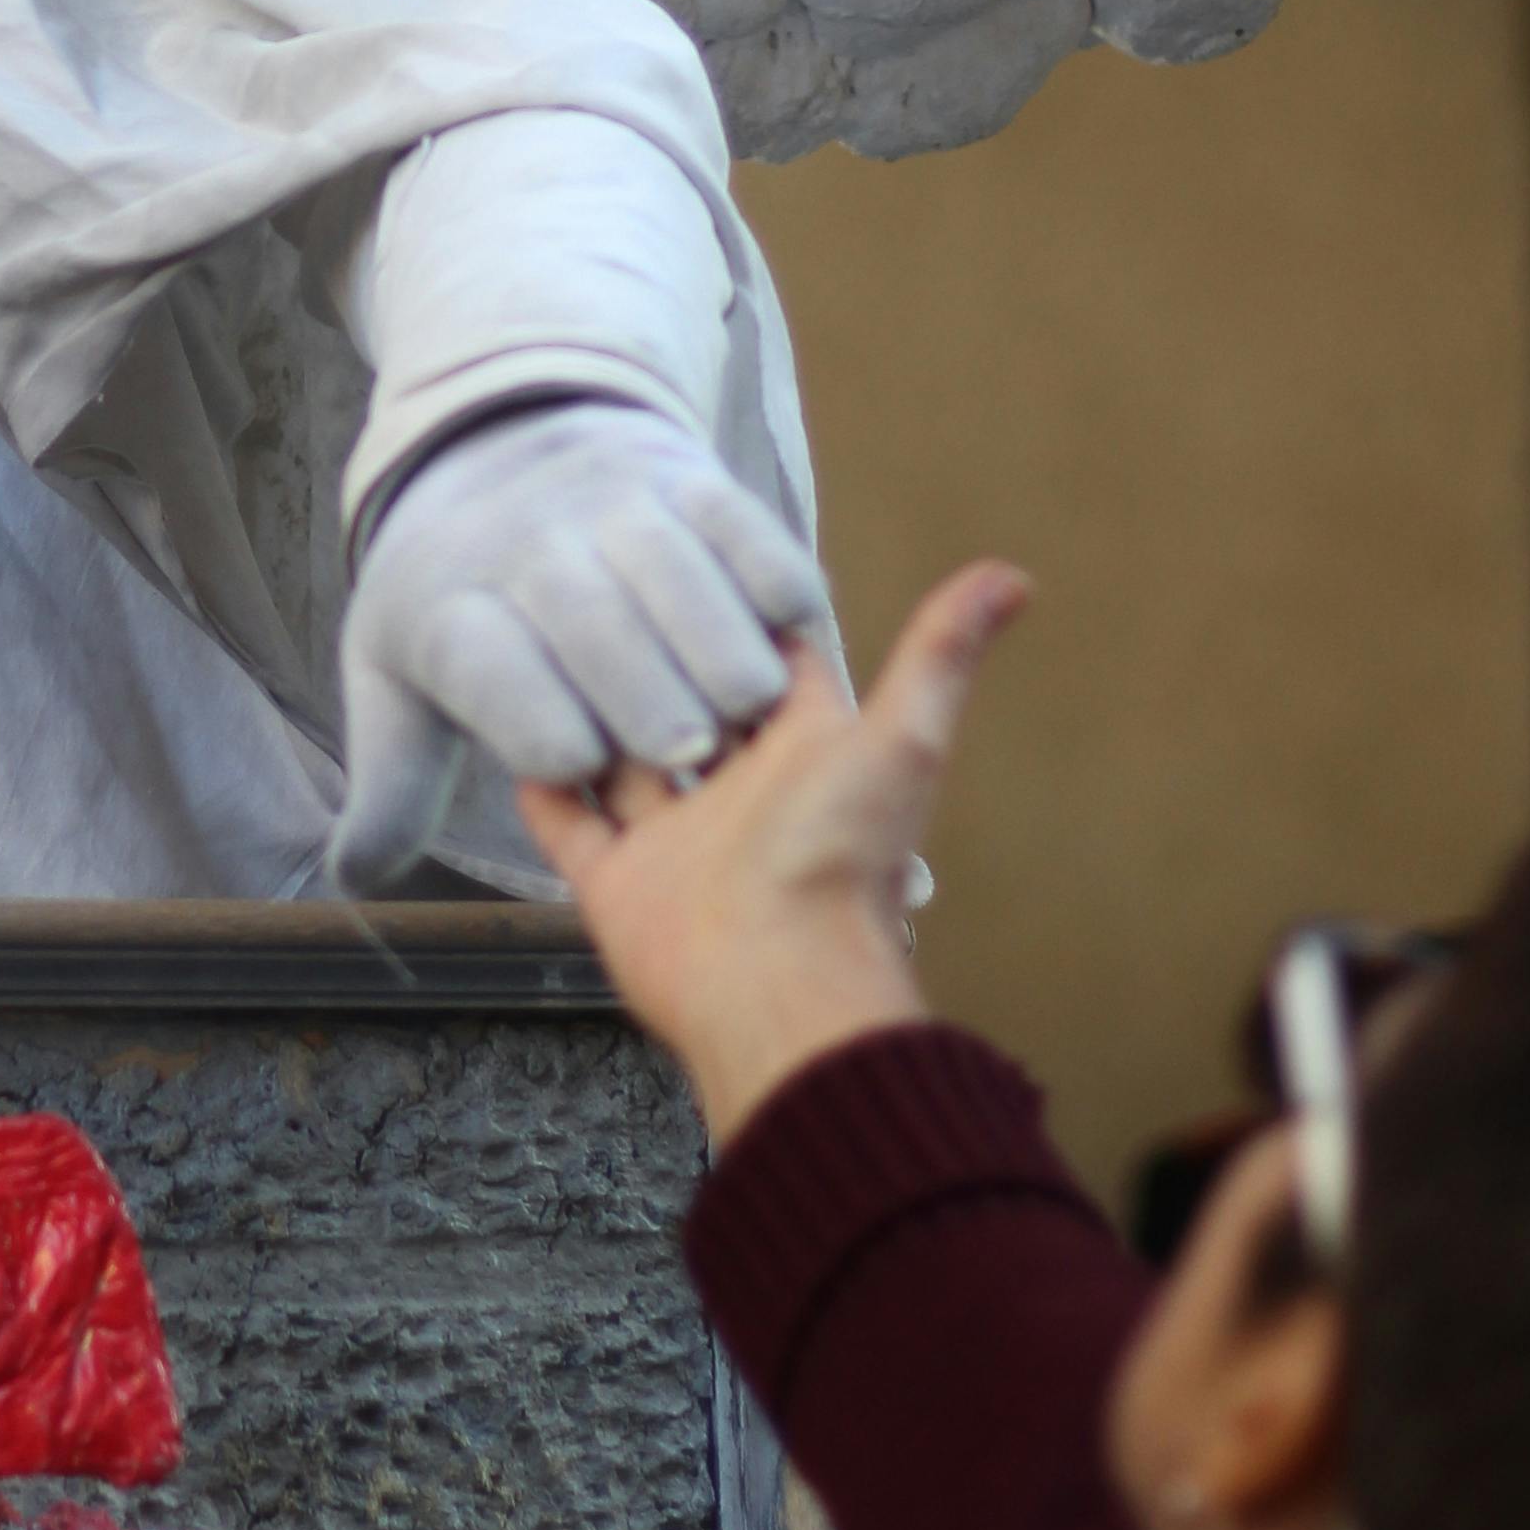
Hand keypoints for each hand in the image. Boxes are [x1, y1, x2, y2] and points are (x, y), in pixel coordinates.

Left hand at [332, 402, 828, 890]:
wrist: (497, 449)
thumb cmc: (457, 604)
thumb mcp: (398, 683)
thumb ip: (394, 785)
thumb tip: (355, 876)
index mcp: (445, 611)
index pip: (483, 663)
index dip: (530, 714)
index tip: (575, 763)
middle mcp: (526, 547)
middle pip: (584, 616)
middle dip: (637, 686)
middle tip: (685, 752)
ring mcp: (611, 502)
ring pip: (669, 567)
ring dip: (713, 637)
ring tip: (747, 707)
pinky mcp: (686, 478)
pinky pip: (735, 520)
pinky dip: (765, 567)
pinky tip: (789, 626)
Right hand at [516, 561, 1029, 1141]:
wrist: (776, 984)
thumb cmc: (841, 863)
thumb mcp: (901, 737)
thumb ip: (941, 654)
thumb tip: (1013, 577)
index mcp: (802, 755)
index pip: (765, 665)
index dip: (735, 612)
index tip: (689, 544)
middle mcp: (738, 794)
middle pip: (687, 706)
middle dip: (651, 656)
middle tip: (599, 584)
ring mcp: (674, 839)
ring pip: (623, 761)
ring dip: (595, 710)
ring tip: (547, 640)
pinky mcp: (618, 884)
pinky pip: (569, 826)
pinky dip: (544, 785)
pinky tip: (515, 730)